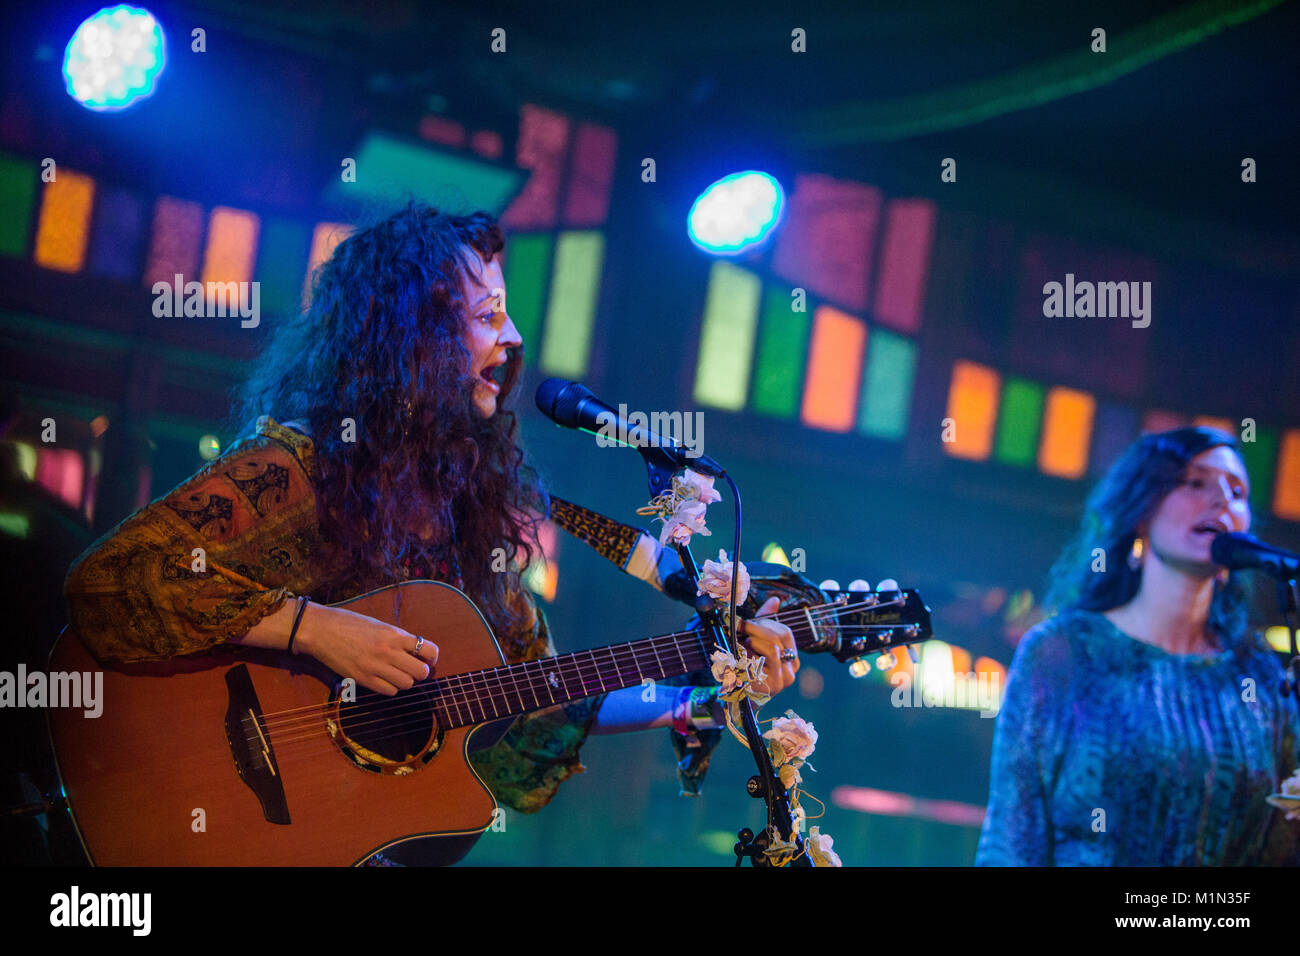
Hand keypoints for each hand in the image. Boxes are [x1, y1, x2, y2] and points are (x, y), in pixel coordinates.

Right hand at [296, 603, 438, 695]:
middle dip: (421, 672)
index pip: (429, 650)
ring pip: (406, 684)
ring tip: (396, 673)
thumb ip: (398, 638)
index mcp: (394, 635)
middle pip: (421, 672)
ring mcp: (375, 667)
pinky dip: (390, 687)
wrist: (322, 630)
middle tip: (412, 668)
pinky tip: (383, 679)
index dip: (432, 657)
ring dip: (405, 680)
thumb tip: (416, 651)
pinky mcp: (363, 679)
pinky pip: (389, 691)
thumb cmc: (350, 624)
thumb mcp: (380, 625)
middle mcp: (388, 652)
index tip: (427, 658)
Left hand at [739, 596, 797, 697]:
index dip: (766, 623)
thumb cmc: (744, 667)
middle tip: (740, 627)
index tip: (747, 622)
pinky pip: (763, 660)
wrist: (733, 695)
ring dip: (753, 640)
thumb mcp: (755, 641)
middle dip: (757, 628)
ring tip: (741, 644)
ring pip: (772, 647)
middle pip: (779, 637)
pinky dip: (751, 653)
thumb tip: (775, 600)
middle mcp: (791, 669)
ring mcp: (784, 679)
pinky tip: (741, 655)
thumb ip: (765, 622)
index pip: (785, 632)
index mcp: (791, 657)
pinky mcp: (773, 685)